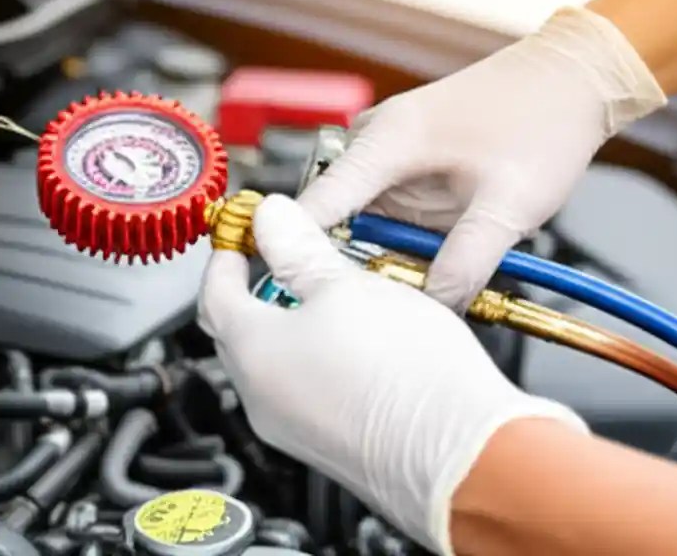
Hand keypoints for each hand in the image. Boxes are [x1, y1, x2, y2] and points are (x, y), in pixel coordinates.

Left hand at [198, 195, 585, 554]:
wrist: (463, 457)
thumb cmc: (407, 379)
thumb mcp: (346, 286)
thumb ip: (299, 249)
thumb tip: (271, 219)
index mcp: (252, 352)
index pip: (213, 292)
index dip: (228, 253)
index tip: (244, 233)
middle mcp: (262, 399)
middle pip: (240, 330)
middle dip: (261, 287)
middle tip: (287, 256)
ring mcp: (296, 429)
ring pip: (278, 363)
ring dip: (296, 324)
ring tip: (337, 293)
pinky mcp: (333, 447)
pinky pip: (310, 392)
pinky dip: (321, 359)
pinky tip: (361, 343)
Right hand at [298, 6, 665, 310]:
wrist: (573, 80)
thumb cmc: (542, 121)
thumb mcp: (509, 205)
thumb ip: (467, 262)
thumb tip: (432, 308)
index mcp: (385, 142)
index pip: (315, 206)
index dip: (293, 250)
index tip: (287, 292)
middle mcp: (374, 143)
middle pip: (332, 221)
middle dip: (348, 265)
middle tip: (382, 305)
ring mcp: (386, 152)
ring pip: (357, 222)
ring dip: (377, 255)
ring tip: (415, 283)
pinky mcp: (403, 164)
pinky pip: (383, 214)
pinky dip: (397, 242)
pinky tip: (428, 260)